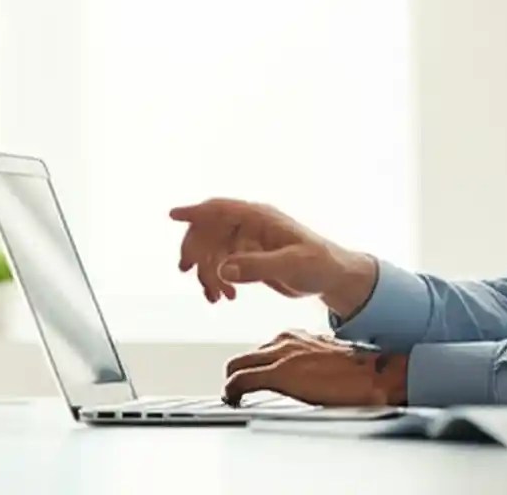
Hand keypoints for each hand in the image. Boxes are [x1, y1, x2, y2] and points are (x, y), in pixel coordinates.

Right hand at [170, 198, 375, 316]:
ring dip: (207, 273)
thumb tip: (225, 269)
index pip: (222, 208)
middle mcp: (250, 227)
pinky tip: (224, 298)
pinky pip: (221, 267)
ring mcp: (247, 243)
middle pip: (209, 231)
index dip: (196, 211)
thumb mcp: (291, 264)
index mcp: (260, 218)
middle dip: (196, 250)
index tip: (174, 216)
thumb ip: (257, 266)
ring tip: (215, 297)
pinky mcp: (248, 259)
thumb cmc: (319, 263)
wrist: (332, 278)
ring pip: (212, 252)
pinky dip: (217, 282)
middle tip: (188, 271)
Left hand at [223, 330, 407, 406]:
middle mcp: (286, 341)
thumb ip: (308, 362)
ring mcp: (281, 356)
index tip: (249, 383)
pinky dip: (232, 392)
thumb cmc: (359, 372)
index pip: (260, 351)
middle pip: (243, 356)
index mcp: (296, 337)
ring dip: (233, 383)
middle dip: (235, 375)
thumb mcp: (326, 359)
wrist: (375, 375)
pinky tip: (234, 402)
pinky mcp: (279, 373)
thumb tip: (304, 379)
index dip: (250, 369)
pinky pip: (241, 380)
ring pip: (237, 365)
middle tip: (236, 393)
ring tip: (235, 399)